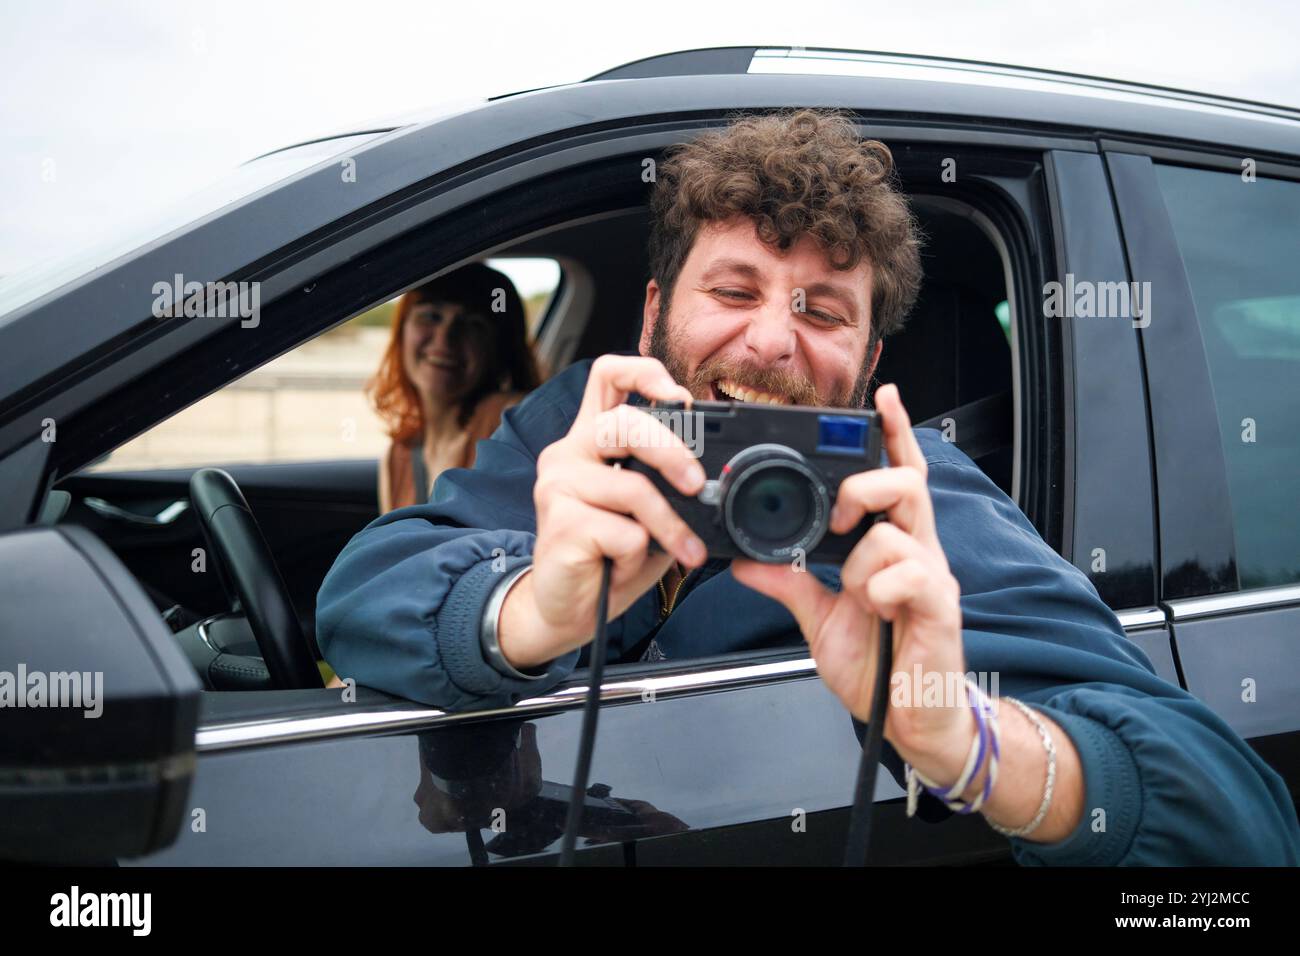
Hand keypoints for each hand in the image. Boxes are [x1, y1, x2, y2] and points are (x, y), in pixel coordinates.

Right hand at [499, 355, 708, 669]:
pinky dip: (637, 555)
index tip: (682, 400)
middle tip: (697, 485)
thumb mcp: (649, 512)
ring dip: (670, 525)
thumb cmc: (610, 556)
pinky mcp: (558, 523)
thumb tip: (711, 479)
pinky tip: (623, 567)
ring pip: (633, 487)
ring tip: (687, 552)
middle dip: (672, 452)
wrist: (569, 610)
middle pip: (624, 423)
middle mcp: (569, 452)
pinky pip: (623, 531)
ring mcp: (558, 485)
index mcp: (591, 439)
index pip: (608, 375)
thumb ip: (667, 484)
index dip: (647, 373)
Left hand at [731, 384, 974, 780]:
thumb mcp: (820, 617)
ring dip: (862, 557)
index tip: (882, 398)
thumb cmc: (879, 665)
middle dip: (865, 486)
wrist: (911, 722)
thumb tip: (746, 558)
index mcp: (893, 546)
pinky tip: (874, 612)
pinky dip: (878, 590)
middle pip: (906, 483)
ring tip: (855, 592)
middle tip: (839, 518)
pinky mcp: (941, 607)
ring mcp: (933, 577)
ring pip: (899, 527)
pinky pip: (909, 575)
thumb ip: (789, 582)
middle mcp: (918, 552)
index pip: (898, 476)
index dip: (894, 435)